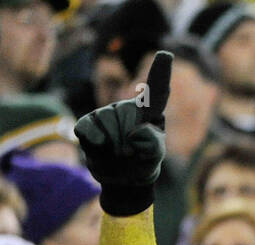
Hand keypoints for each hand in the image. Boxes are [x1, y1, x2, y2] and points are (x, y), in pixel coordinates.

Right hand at [73, 50, 170, 215]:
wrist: (122, 179)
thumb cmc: (144, 163)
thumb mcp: (155, 156)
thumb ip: (153, 144)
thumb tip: (136, 134)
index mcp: (149, 113)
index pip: (156, 91)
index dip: (160, 73)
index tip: (166, 55)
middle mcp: (126, 108)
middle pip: (125, 118)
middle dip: (129, 143)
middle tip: (131, 154)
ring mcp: (105, 113)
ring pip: (107, 126)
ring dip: (114, 147)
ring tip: (119, 153)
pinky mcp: (88, 123)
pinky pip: (88, 131)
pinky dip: (96, 145)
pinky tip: (102, 149)